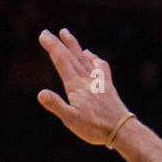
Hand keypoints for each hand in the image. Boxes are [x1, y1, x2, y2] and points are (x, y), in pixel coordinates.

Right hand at [36, 28, 132, 146]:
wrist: (121, 129)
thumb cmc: (94, 128)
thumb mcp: (71, 119)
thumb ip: (56, 105)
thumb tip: (40, 93)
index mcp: (76, 86)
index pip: (61, 61)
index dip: (52, 47)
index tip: (43, 35)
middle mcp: (87, 79)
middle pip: (71, 56)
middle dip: (58, 43)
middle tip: (48, 32)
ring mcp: (98, 80)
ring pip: (83, 58)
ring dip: (73, 45)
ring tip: (66, 33)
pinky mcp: (106, 85)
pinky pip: (99, 66)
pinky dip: (92, 57)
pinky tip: (90, 54)